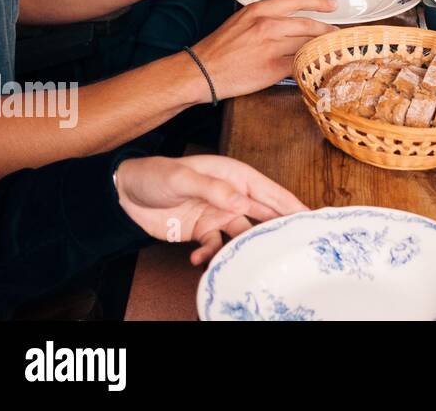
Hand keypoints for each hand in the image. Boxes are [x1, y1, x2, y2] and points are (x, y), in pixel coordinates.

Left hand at [114, 154, 307, 265]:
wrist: (125, 194)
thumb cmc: (156, 175)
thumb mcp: (183, 178)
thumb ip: (213, 189)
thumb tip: (241, 202)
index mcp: (234, 176)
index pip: (269, 191)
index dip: (291, 204)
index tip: (310, 217)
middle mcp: (232, 195)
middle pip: (262, 215)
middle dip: (276, 229)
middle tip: (292, 246)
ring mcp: (218, 214)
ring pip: (241, 234)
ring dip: (241, 247)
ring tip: (241, 258)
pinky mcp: (203, 231)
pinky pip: (215, 246)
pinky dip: (210, 255)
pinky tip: (199, 259)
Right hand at [189, 0, 337, 99]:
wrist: (201, 70)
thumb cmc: (220, 47)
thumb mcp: (242, 21)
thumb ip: (267, 18)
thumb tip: (292, 21)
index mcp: (259, 10)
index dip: (319, 1)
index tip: (332, 4)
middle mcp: (267, 25)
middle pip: (308, 24)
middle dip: (326, 29)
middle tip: (336, 33)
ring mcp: (272, 47)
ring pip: (307, 43)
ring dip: (321, 47)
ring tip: (329, 48)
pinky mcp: (273, 67)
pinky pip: (300, 63)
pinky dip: (309, 63)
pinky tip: (315, 64)